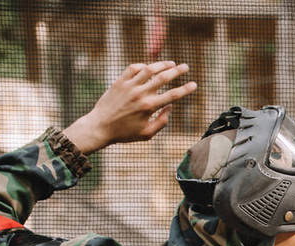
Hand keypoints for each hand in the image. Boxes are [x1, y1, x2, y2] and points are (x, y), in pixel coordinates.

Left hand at [62, 61, 197, 154]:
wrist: (100, 126)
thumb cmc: (125, 133)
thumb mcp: (147, 134)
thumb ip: (162, 121)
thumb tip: (170, 106)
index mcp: (149, 107)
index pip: (172, 95)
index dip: (186, 89)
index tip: (194, 84)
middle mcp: (140, 94)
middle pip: (163, 78)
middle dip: (177, 71)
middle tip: (186, 66)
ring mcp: (129, 86)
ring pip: (148, 69)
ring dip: (161, 64)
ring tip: (171, 63)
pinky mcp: (119, 82)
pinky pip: (133, 68)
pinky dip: (143, 66)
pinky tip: (149, 67)